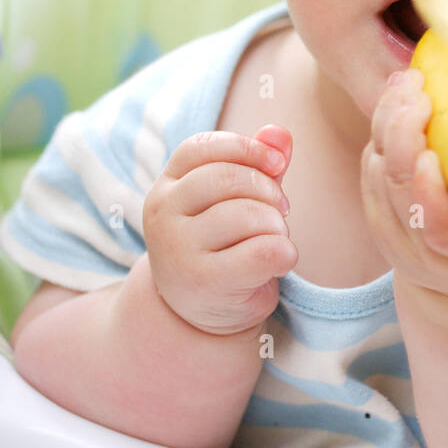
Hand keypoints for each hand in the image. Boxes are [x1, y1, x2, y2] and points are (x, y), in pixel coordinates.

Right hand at [142, 125, 295, 335]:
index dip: (247, 148)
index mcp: (167, 186)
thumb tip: (280, 133)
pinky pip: (262, 251)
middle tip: (282, 210)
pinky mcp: (203, 282)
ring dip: (276, 225)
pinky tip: (282, 259)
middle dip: (269, 190)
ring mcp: (177, 249)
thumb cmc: (222, 247)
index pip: (203, 147)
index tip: (278, 163)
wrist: (200, 315)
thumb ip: (257, 163)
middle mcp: (162, 213)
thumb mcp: (235, 200)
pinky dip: (285, 252)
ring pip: (246, 214)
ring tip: (275, 238)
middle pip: (228, 178)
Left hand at [361, 68, 447, 299]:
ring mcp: (393, 231)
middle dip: (403, 137)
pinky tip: (396, 92)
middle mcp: (422, 248)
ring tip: (407, 80)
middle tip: (419, 93)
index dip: (430, 196)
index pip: (439, 230)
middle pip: (400, 192)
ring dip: (387, 122)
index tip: (431, 158)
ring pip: (378, 173)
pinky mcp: (375, 210)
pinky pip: (369, 165)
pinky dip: (379, 127)